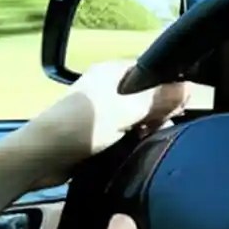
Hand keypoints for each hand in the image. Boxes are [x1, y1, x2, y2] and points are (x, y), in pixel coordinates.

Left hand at [23, 60, 189, 186]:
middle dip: (158, 111)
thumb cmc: (77, 127)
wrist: (39, 157)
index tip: (180, 105)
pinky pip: (126, 132)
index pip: (151, 71)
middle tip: (160, 126)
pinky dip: (134, 140)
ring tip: (147, 139)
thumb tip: (188, 88)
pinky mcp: (98, 132)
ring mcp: (102, 110)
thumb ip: (157, 100)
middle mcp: (107, 87)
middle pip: (147, 95)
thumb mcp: (123, 111)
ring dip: (146, 128)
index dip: (169, 86)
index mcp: (112, 71)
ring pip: (137, 116)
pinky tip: (136, 149)